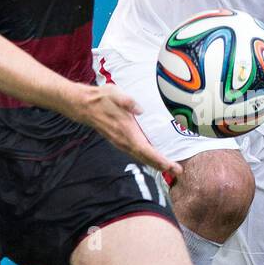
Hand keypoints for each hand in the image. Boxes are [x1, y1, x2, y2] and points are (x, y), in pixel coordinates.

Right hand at [67, 84, 181, 178]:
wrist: (84, 105)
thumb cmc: (102, 99)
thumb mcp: (115, 94)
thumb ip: (127, 101)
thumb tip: (140, 109)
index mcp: (126, 132)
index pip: (145, 150)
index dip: (158, 159)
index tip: (171, 165)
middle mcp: (124, 141)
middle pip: (146, 158)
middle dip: (162, 165)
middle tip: (179, 171)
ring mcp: (122, 143)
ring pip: (141, 157)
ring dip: (156, 163)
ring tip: (171, 167)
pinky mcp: (121, 141)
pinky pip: (137, 153)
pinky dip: (148, 158)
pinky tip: (155, 157)